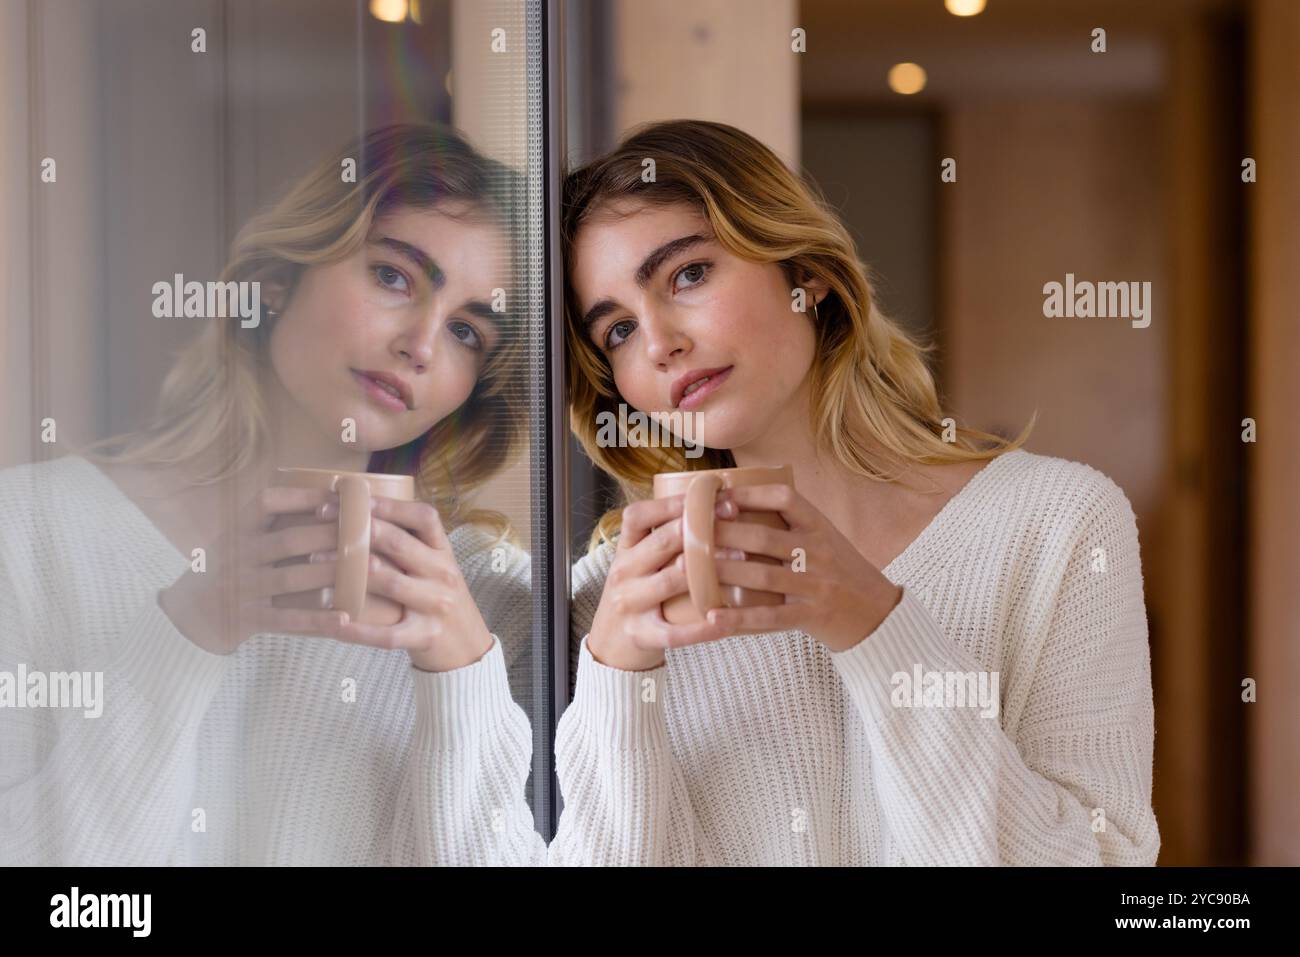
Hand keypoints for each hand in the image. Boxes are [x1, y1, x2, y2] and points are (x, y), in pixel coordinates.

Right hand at [158, 486, 349, 654]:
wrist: (185, 614)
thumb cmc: (227, 568)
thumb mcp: (238, 538)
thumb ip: (272, 522)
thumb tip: (330, 499)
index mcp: (238, 530)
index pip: (267, 503)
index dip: (304, 497)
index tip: (338, 496)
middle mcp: (239, 555)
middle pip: (289, 540)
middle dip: (330, 535)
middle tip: (369, 534)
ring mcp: (242, 589)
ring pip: (291, 578)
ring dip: (331, 573)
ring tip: (367, 570)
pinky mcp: (249, 619)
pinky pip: (286, 619)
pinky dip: (316, 620)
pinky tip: (344, 618)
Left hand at [323, 495, 493, 672]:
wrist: (469, 647)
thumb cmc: (439, 599)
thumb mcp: (434, 567)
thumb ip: (408, 546)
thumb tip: (360, 518)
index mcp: (443, 552)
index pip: (423, 518)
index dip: (389, 505)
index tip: (354, 499)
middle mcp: (442, 574)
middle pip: (400, 545)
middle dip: (360, 531)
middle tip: (324, 523)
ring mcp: (436, 606)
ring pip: (391, 583)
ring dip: (352, 572)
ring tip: (317, 563)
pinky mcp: (425, 636)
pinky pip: (389, 634)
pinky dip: (360, 630)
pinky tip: (335, 624)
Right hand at [585, 494, 734, 670]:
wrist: (610, 641)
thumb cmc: (638, 592)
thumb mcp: (641, 560)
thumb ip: (667, 538)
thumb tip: (722, 507)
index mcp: (625, 548)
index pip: (639, 516)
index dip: (675, 503)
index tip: (713, 495)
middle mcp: (624, 572)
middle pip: (661, 543)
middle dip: (700, 529)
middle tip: (737, 520)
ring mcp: (630, 604)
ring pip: (669, 581)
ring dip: (707, 569)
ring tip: (742, 558)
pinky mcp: (640, 634)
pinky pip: (673, 632)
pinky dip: (700, 629)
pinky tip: (725, 623)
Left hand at [704, 483, 902, 651]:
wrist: (878, 613)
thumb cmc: (839, 572)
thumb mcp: (823, 538)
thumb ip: (789, 524)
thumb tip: (734, 504)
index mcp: (820, 527)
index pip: (785, 498)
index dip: (750, 494)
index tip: (718, 497)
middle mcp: (819, 552)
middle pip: (765, 536)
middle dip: (725, 532)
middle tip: (690, 533)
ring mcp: (816, 585)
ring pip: (765, 575)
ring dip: (725, 570)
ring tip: (692, 569)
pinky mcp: (812, 616)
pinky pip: (771, 617)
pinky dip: (740, 617)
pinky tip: (713, 617)